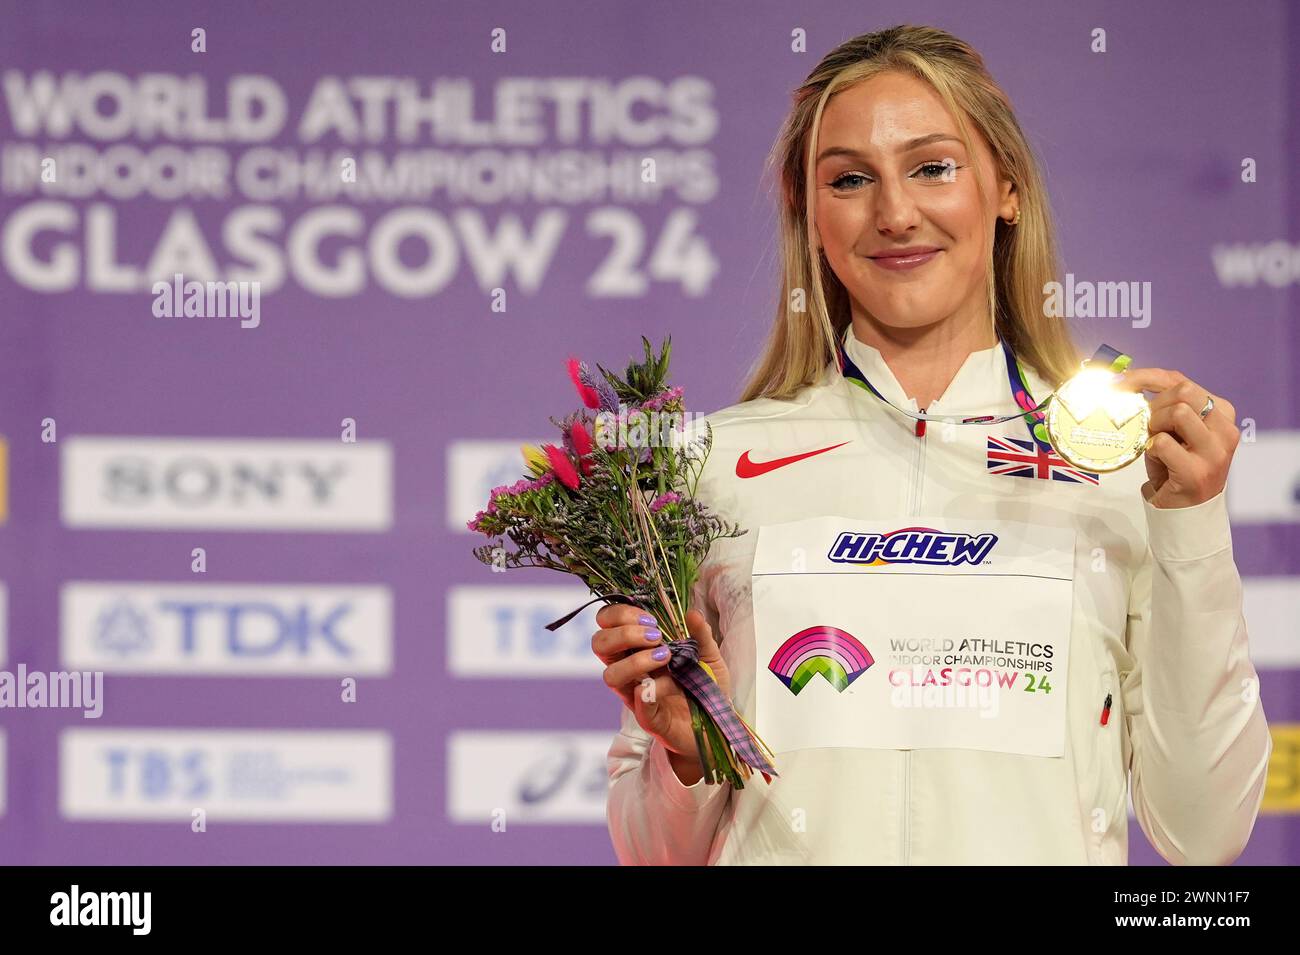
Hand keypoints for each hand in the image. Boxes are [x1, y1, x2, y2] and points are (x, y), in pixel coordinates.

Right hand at [592, 603, 730, 783]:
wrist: (717, 724)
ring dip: (635, 661)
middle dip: (624, 633)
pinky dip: (647, 693)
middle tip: (655, 635)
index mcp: (638, 649)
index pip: (608, 625)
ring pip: (611, 676)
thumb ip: (701, 634)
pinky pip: (637, 705)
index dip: (619, 614)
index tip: (650, 617)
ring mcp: (636, 695)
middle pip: (600, 644)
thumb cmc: (706, 686)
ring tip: (664, 657)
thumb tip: (692, 612)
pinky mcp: (649, 719)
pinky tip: (663, 685)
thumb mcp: (708, 654)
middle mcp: (630, 670)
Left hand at [1118, 367, 1239, 508]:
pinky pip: (1163, 443)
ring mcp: (1215, 451)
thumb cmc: (1174, 466)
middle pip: (1183, 392)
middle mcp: (1225, 429)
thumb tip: (1128, 382)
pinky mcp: (1197, 472)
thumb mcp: (1174, 431)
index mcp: (1221, 413)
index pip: (1181, 380)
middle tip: (1145, 424)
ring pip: (1178, 413)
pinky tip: (1156, 459)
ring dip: (1155, 425)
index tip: (1120, 382)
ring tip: (1153, 442)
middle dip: (1154, 404)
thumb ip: (1164, 407)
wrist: (1184, 510)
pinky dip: (1151, 449)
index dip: (1146, 377)